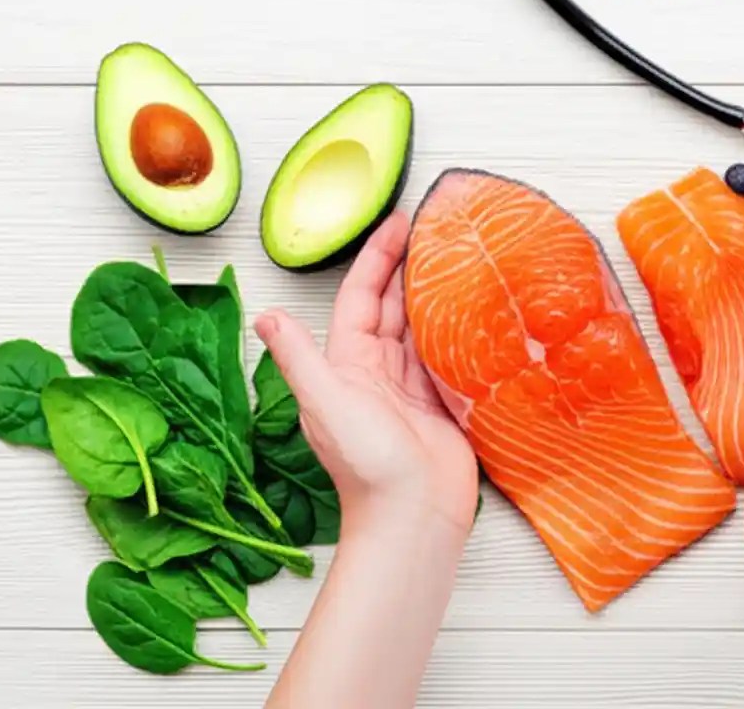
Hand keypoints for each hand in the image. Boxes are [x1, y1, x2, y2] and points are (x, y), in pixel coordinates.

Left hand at [254, 213, 477, 535]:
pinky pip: (450, 360)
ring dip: (437, 296)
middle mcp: (378, 373)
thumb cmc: (368, 468)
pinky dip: (461, 334)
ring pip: (423, 330)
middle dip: (411, 268)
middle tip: (437, 232)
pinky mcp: (444, 408)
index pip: (362, 298)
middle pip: (394, 308)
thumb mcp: (326, 402)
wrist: (412, 518)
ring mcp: (412, 390)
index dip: (378, 258)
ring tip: (460, 260)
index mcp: (348, 365)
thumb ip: (300, 358)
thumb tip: (266, 315)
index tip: (399, 224)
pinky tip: (478, 312)